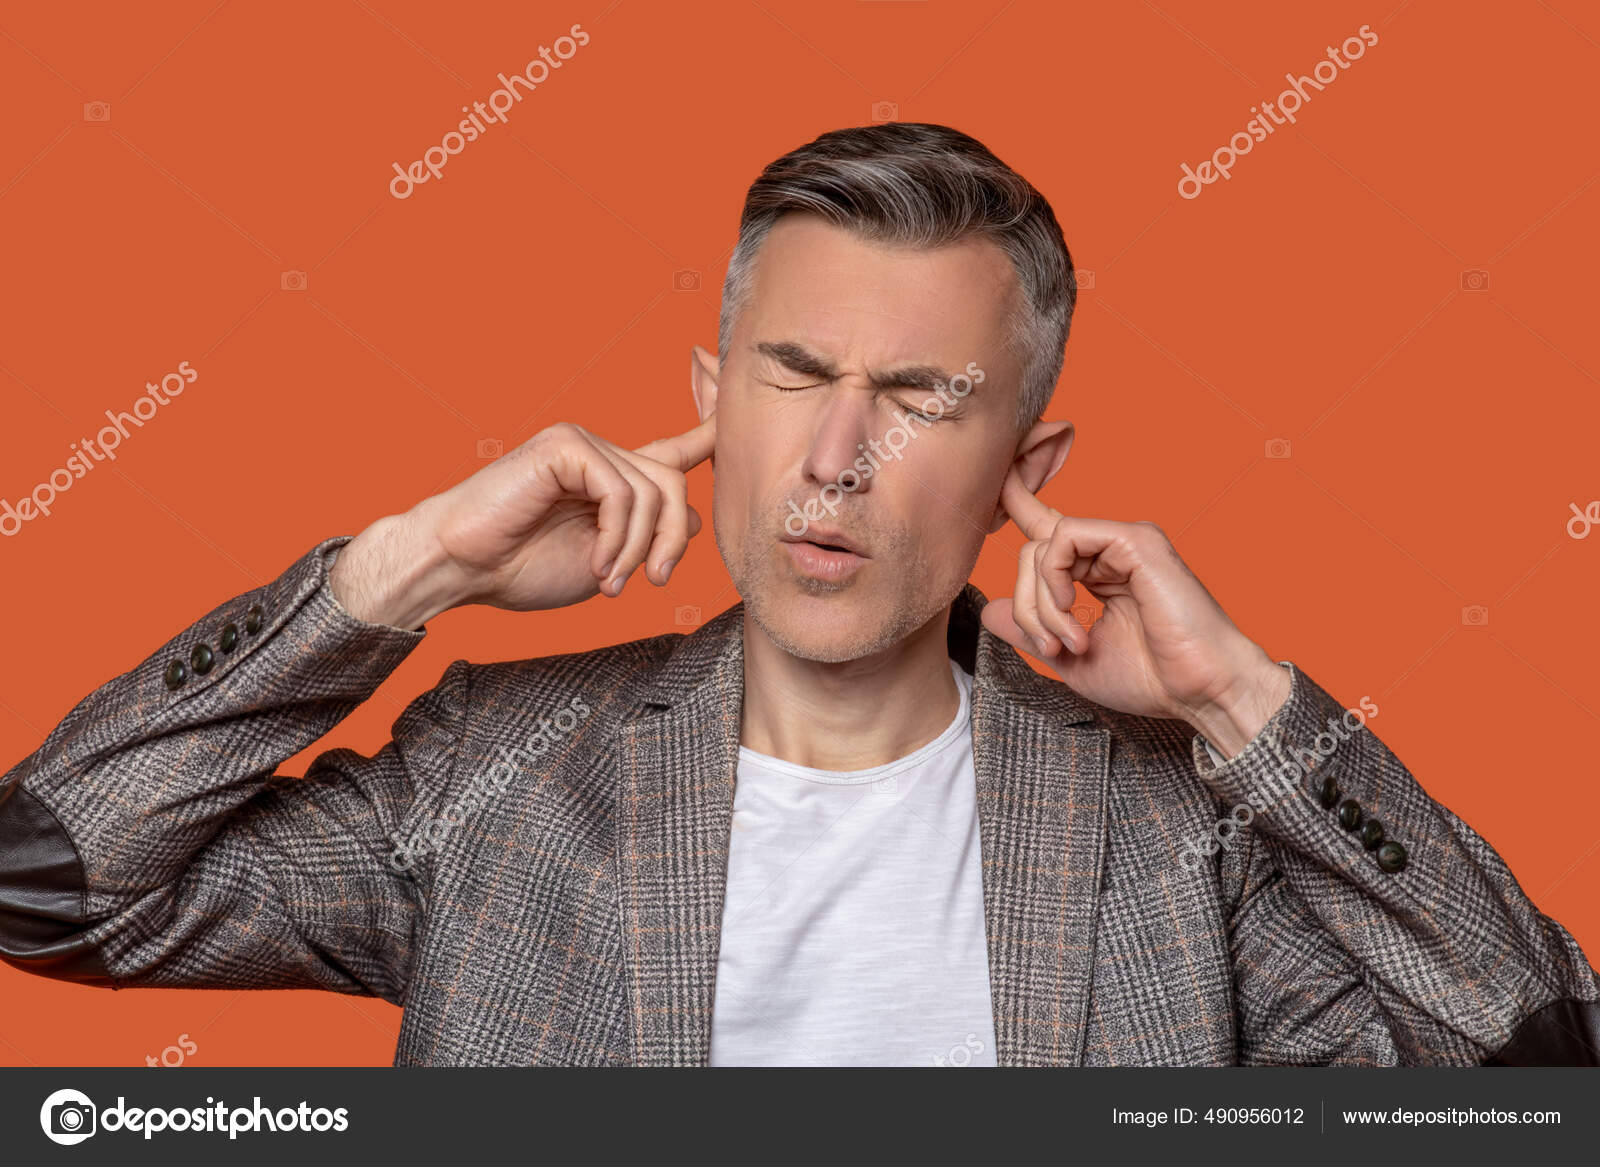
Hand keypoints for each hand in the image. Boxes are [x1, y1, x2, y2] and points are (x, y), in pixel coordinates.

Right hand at [332, 416, 714, 628]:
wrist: (460, 567)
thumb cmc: (521, 568)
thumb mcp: (607, 561)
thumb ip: (649, 537)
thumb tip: (697, 520)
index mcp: (614, 477)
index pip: (681, 443)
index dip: (713, 417)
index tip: (721, 370)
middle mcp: (602, 452)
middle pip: (675, 482)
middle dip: (673, 539)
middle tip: (651, 582)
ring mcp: (582, 444)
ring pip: (654, 491)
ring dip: (640, 548)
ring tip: (612, 581)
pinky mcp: (566, 446)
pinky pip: (622, 491)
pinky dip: (618, 536)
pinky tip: (598, 563)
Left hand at [980, 467, 1290, 755]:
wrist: (1203, 691)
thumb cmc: (1153, 679)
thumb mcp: (1073, 658)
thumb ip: (1033, 632)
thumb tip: (990, 609)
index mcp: (1100, 572)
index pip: (1050, 531)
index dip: (1019, 504)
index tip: (998, 480)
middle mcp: (1111, 550)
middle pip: (1034, 551)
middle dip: (1028, 607)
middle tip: (1049, 647)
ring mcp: (1123, 541)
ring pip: (1044, 545)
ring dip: (1041, 604)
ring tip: (1068, 642)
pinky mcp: (1134, 540)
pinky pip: (1065, 537)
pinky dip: (1053, 578)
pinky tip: (1071, 609)